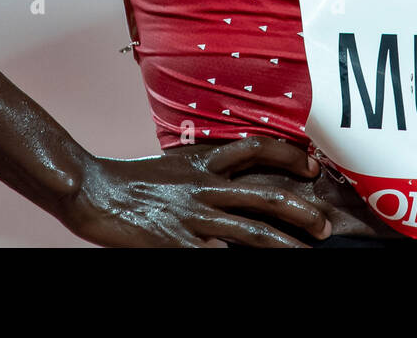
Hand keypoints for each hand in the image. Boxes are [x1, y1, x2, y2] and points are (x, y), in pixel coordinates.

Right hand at [59, 137, 333, 246]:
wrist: (91, 190)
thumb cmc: (133, 180)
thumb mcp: (176, 167)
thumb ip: (205, 173)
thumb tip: (235, 178)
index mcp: (204, 162)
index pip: (255, 148)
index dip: (287, 154)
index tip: (310, 166)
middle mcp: (205, 187)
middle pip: (265, 194)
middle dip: (300, 210)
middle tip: (325, 226)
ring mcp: (193, 216)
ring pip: (251, 231)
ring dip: (284, 245)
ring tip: (308, 255)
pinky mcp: (177, 242)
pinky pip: (216, 255)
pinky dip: (234, 261)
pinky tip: (257, 270)